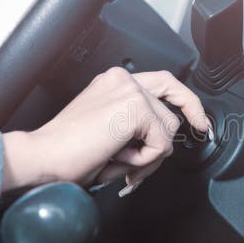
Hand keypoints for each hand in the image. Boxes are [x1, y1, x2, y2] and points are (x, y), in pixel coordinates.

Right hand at [1, 68, 209, 191]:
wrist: (43, 157)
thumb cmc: (66, 153)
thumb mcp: (108, 134)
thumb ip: (134, 130)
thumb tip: (162, 146)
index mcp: (114, 82)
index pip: (164, 82)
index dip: (187, 102)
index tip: (200, 122)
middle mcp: (123, 80)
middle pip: (171, 111)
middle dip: (165, 143)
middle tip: (158, 160)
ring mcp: (130, 91)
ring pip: (168, 132)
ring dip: (148, 157)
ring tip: (117, 163)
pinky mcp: (136, 108)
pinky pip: (161, 145)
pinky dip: (143, 162)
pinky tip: (116, 159)